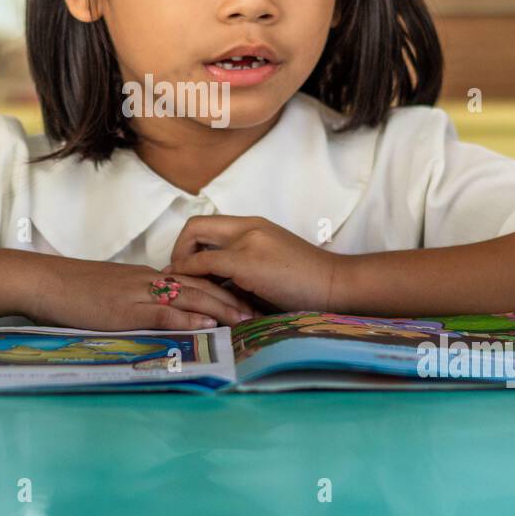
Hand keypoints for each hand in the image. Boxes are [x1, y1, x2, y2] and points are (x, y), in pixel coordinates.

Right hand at [26, 256, 259, 331]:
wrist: (46, 282)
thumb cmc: (75, 291)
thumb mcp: (114, 295)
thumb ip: (140, 303)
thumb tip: (163, 317)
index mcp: (149, 277)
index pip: (195, 279)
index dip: (224, 289)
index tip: (250, 299)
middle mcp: (151, 281)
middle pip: (202, 285)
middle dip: (234, 297)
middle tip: (263, 309)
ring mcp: (139, 293)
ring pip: (190, 296)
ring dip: (221, 307)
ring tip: (248, 318)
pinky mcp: (126, 309)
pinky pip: (162, 311)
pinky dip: (187, 316)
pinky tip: (207, 323)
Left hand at [163, 215, 344, 313]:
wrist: (337, 286)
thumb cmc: (309, 284)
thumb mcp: (271, 266)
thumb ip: (244, 268)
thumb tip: (215, 284)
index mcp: (254, 226)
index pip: (207, 224)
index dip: (188, 244)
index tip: (184, 267)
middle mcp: (248, 228)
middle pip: (195, 226)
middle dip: (177, 250)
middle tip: (177, 276)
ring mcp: (248, 242)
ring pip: (195, 241)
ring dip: (181, 264)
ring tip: (179, 286)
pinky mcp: (248, 262)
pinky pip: (205, 263)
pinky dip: (190, 274)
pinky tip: (190, 291)